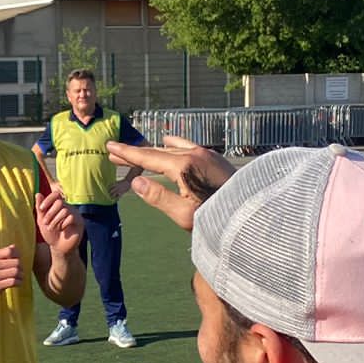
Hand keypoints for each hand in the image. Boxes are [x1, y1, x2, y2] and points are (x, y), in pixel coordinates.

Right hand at [0, 246, 22, 304]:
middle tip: (20, 271)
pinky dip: (18, 282)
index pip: (10, 251)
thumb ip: (1, 253)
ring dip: (21, 275)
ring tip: (20, 277)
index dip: (17, 255)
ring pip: (15, 272)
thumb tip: (14, 246)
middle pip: (15, 262)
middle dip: (21, 267)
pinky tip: (17, 283)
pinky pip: (12, 282)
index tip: (17, 260)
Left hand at [35, 188, 82, 256]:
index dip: (48, 199)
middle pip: (59, 202)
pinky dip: (63, 224)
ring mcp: (75, 214)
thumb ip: (40, 208)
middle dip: (50, 213)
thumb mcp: (42, 221)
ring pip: (65, 210)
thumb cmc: (50, 233)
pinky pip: (71, 218)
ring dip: (55, 220)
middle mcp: (68, 207)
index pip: (56, 195)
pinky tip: (62, 230)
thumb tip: (37, 194)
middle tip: (45, 223)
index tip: (41, 209)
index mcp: (59, 205)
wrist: (58, 247)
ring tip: (52, 228)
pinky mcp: (79, 222)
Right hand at [111, 135, 234, 230]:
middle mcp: (195, 154)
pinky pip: (187, 146)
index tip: (110, 147)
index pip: (148, 158)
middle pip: (158, 150)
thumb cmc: (218, 220)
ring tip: (140, 151)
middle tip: (116, 152)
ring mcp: (207, 154)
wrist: (252, 214)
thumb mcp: (184, 215)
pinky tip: (170, 142)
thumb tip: (136, 182)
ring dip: (154, 149)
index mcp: (183, 166)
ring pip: (173, 147)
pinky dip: (173, 145)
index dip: (127, 153)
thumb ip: (158, 197)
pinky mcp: (216, 158)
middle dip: (137, 152)